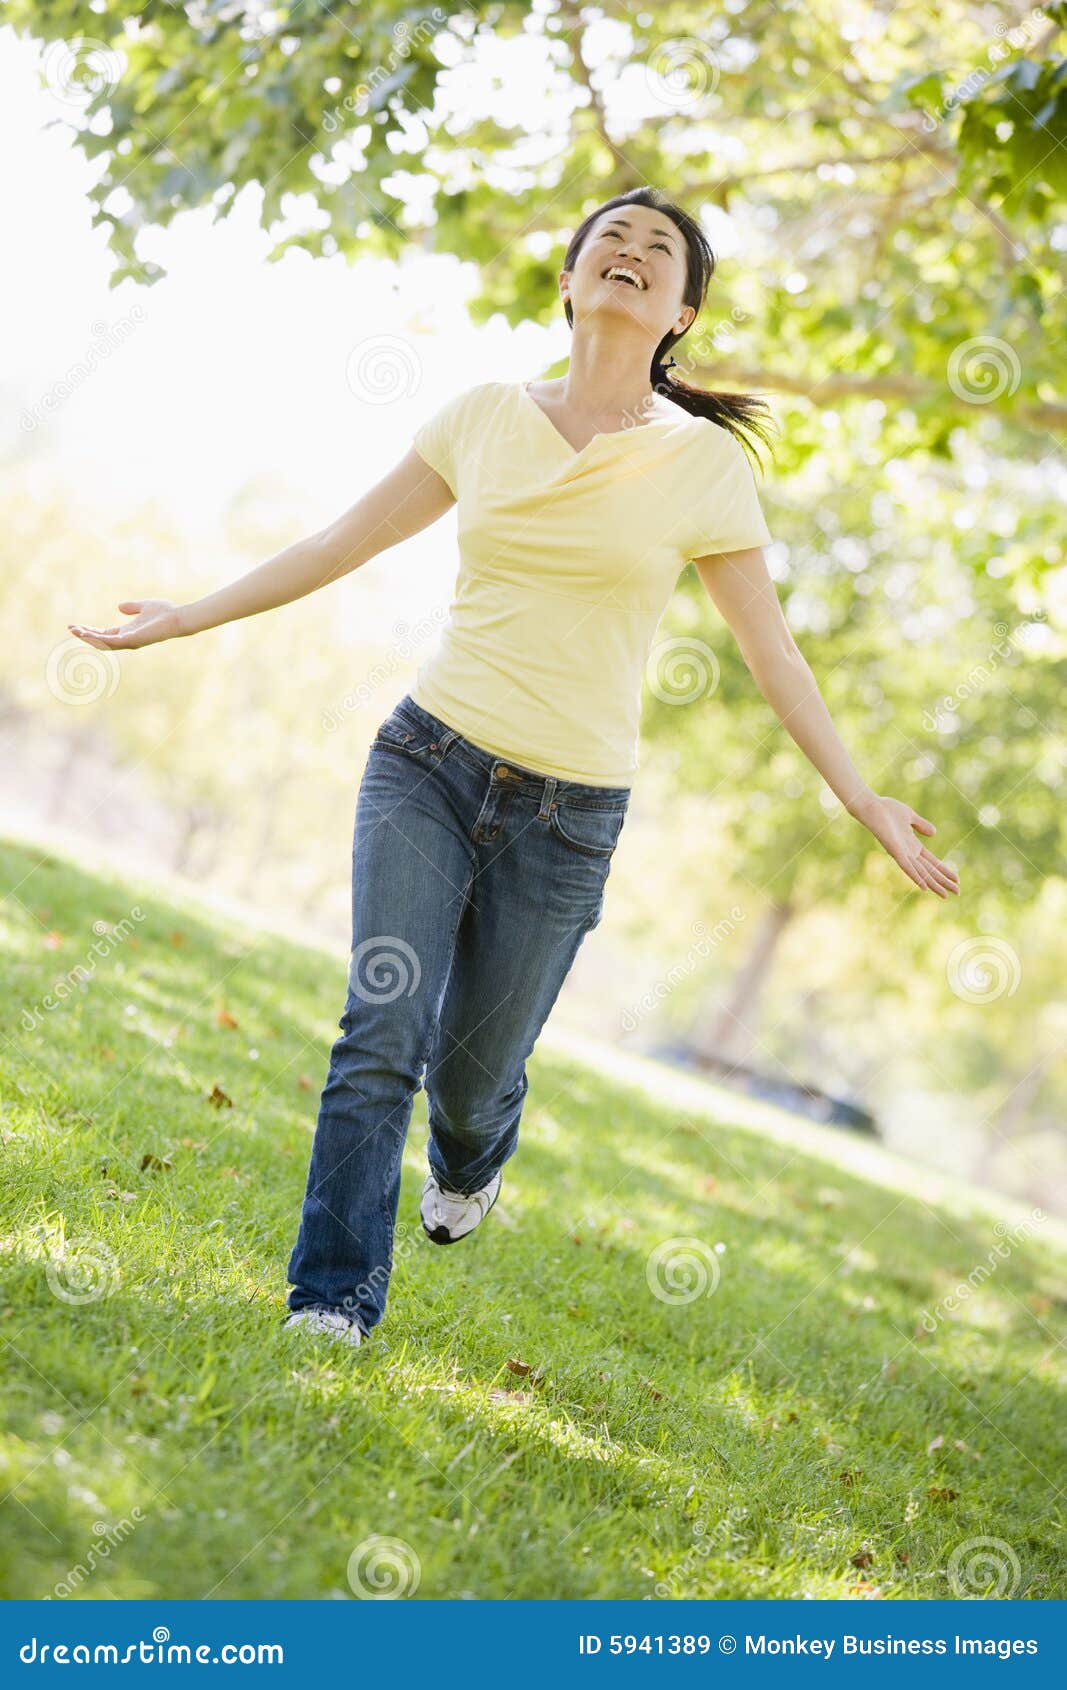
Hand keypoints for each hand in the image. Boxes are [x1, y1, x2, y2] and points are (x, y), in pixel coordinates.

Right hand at [68, 599, 183, 649]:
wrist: (178, 617)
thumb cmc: (165, 612)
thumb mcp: (143, 606)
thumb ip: (132, 607)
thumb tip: (120, 607)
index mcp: (127, 632)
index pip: (104, 634)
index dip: (89, 631)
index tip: (75, 626)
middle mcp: (127, 639)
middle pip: (101, 640)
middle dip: (85, 636)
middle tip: (70, 629)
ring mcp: (130, 641)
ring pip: (104, 644)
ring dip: (89, 638)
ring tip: (75, 631)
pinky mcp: (133, 640)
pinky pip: (113, 642)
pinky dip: (100, 639)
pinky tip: (89, 634)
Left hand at [855, 794, 959, 897]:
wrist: (871, 806)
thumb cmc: (887, 809)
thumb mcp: (910, 816)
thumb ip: (921, 825)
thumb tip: (934, 833)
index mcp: (912, 845)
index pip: (932, 862)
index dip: (944, 870)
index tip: (957, 879)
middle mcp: (907, 852)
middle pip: (929, 870)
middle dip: (943, 881)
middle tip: (958, 892)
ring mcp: (901, 853)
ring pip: (921, 872)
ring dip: (934, 884)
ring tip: (946, 895)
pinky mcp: (894, 851)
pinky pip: (907, 867)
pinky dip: (916, 876)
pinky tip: (924, 887)